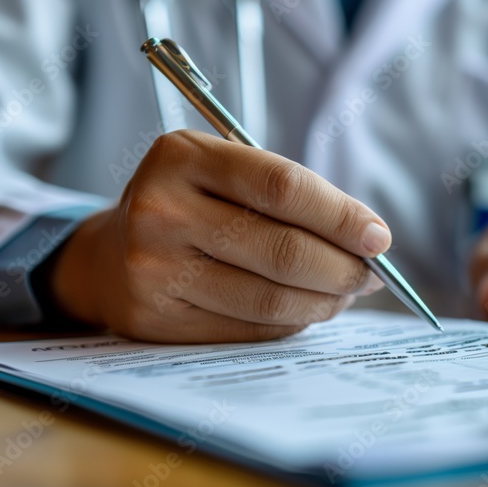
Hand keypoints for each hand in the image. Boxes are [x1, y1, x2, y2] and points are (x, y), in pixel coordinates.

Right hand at [45, 130, 387, 342]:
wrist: (108, 256)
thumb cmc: (189, 206)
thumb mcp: (222, 173)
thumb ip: (286, 196)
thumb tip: (368, 241)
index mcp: (184, 156)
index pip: (282, 187)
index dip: (340, 216)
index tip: (379, 238)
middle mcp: (161, 210)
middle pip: (281, 250)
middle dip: (342, 269)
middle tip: (369, 276)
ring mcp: (154, 268)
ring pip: (269, 298)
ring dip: (323, 302)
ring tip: (343, 294)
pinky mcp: (156, 319)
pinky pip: (248, 329)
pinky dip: (290, 322)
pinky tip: (305, 310)